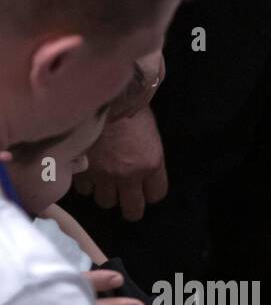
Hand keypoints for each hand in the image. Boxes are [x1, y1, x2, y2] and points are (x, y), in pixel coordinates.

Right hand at [73, 106, 168, 221]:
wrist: (96, 93)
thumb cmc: (126, 107)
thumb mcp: (149, 134)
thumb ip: (147, 158)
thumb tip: (143, 173)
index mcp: (151, 164)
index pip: (156, 195)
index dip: (149, 193)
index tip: (144, 188)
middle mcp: (129, 175)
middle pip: (133, 210)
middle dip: (130, 207)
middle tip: (125, 199)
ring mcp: (103, 174)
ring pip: (106, 202)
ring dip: (104, 193)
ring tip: (102, 179)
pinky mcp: (80, 168)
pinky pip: (84, 189)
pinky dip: (85, 182)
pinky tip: (86, 169)